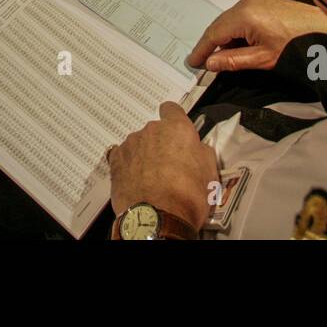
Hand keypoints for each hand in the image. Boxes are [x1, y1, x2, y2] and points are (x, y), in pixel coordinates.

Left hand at [108, 101, 218, 230]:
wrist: (159, 217)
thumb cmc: (187, 196)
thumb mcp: (210, 172)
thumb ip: (201, 152)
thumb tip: (197, 149)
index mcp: (178, 128)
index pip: (172, 109)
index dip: (174, 119)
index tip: (175, 130)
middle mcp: (152, 130)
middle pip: (155, 130)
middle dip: (161, 144)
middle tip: (169, 165)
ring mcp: (132, 143)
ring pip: (139, 144)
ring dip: (144, 155)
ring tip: (152, 179)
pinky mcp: (116, 159)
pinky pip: (123, 156)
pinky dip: (129, 165)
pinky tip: (136, 180)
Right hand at [186, 0, 326, 72]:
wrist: (325, 31)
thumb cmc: (299, 44)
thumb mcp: (262, 58)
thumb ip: (233, 61)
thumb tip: (211, 63)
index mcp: (244, 15)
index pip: (214, 33)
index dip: (202, 50)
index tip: (193, 62)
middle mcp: (247, 3)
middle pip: (219, 25)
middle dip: (211, 44)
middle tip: (204, 62)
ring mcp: (255, 0)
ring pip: (229, 20)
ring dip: (225, 38)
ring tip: (224, 58)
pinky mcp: (263, 1)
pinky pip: (241, 15)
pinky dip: (236, 30)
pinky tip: (240, 45)